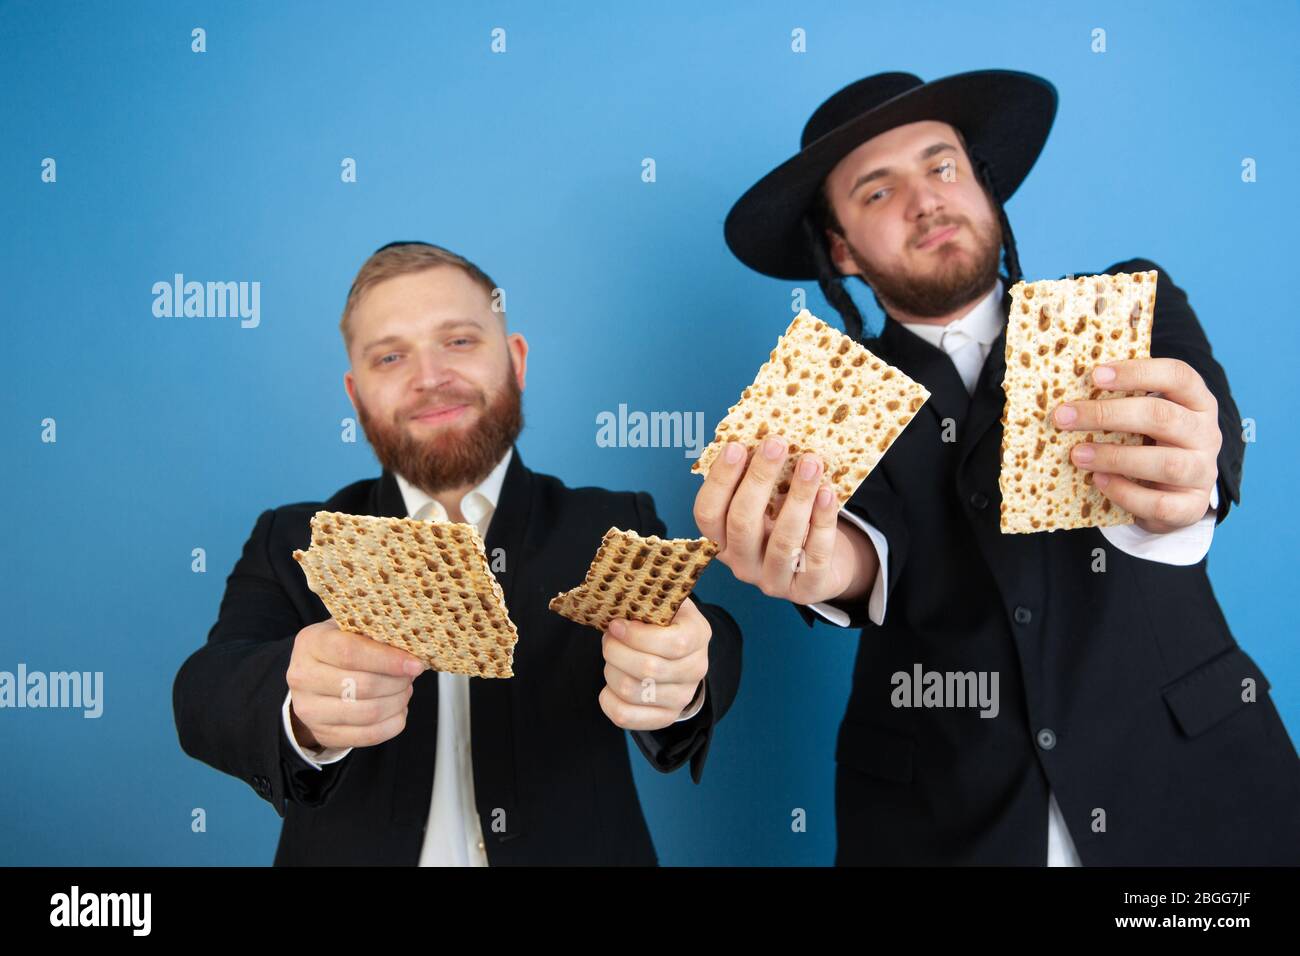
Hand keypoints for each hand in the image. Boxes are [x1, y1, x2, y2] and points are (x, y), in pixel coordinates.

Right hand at [286, 618, 426, 749]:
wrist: (312, 678)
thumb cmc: (338, 649)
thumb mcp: (351, 630)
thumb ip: (376, 634)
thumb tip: (411, 648)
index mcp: (311, 643)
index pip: (351, 653)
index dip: (388, 660)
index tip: (415, 664)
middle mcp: (303, 677)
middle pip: (363, 686)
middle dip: (398, 682)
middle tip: (411, 675)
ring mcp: (310, 710)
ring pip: (368, 713)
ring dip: (397, 701)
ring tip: (404, 690)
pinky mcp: (324, 734)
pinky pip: (369, 735)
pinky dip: (393, 723)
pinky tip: (398, 709)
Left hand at [599, 597, 709, 730]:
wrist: (680, 651)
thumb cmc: (663, 621)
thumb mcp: (662, 603)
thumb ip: (645, 600)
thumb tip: (614, 603)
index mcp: (698, 635)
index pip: (673, 644)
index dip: (637, 636)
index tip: (615, 625)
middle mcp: (696, 669)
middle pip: (648, 670)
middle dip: (615, 652)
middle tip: (609, 640)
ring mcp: (682, 697)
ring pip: (631, 691)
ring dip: (610, 671)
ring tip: (611, 660)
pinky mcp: (665, 717)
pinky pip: (625, 716)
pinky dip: (607, 699)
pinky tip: (609, 685)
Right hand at [692, 437, 874, 604]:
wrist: (821, 568)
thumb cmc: (785, 523)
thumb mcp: (766, 505)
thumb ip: (758, 480)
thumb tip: (763, 435)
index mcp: (722, 540)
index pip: (707, 513)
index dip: (720, 480)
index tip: (737, 445)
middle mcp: (741, 563)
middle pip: (741, 523)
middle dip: (759, 479)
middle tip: (776, 444)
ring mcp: (772, 580)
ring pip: (781, 540)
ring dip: (798, 497)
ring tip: (812, 462)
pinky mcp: (806, 590)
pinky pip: (815, 555)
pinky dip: (823, 522)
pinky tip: (828, 493)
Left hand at [1053, 358, 1220, 532]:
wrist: (1173, 496)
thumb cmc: (1149, 445)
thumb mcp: (1143, 420)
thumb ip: (1120, 403)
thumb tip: (1069, 397)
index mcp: (1197, 401)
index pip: (1178, 375)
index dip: (1137, 372)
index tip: (1095, 375)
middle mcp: (1207, 434)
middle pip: (1162, 416)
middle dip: (1107, 415)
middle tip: (1064, 417)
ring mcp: (1203, 472)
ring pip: (1164, 463)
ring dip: (1114, 457)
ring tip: (1077, 455)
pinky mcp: (1192, 507)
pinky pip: (1159, 503)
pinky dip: (1125, 493)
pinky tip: (1098, 481)